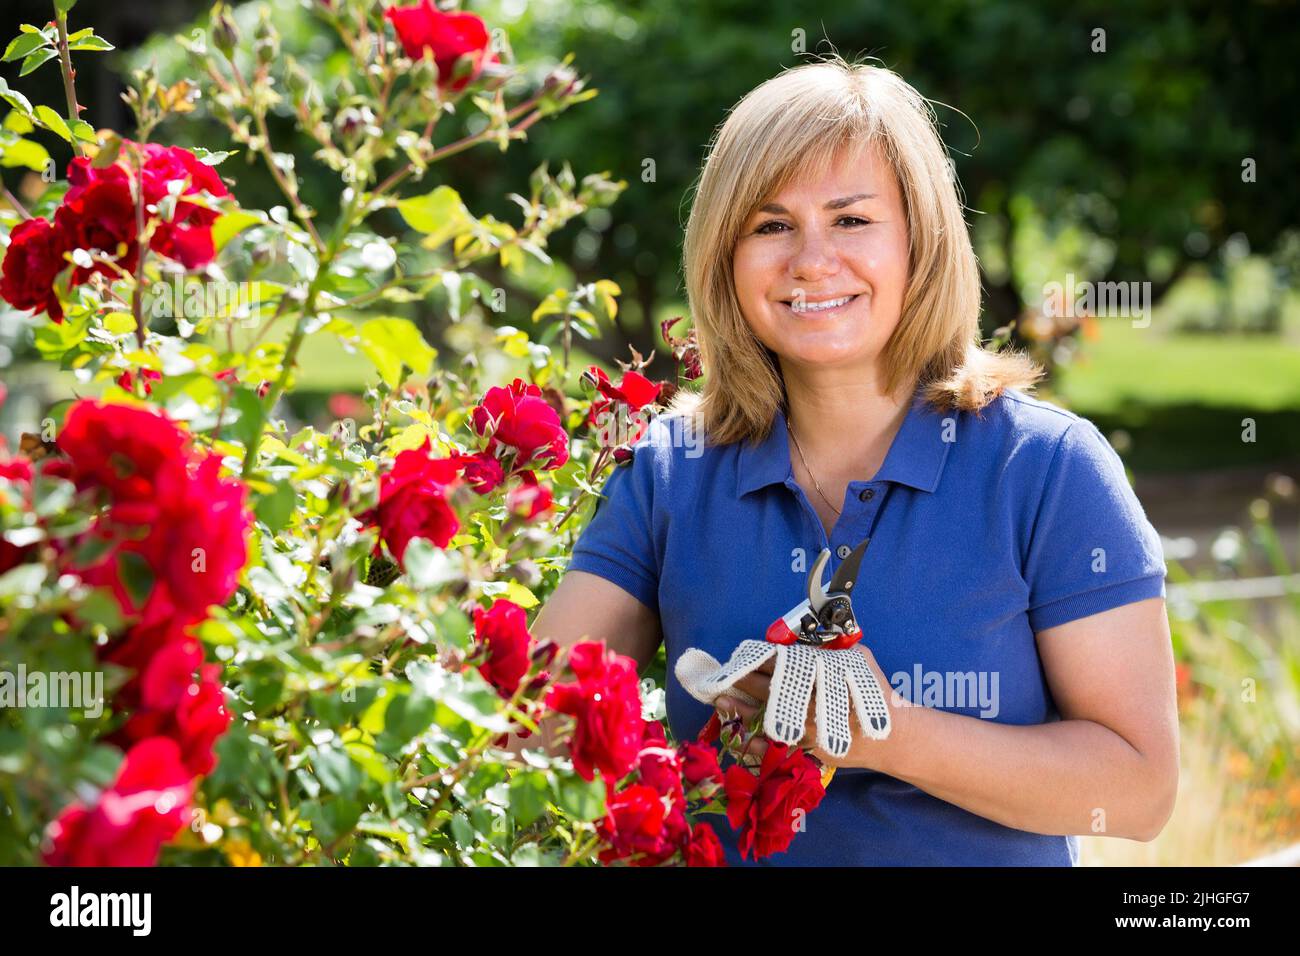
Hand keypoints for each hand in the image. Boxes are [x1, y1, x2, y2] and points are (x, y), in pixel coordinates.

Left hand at [715, 642, 908, 771]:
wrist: (892, 736)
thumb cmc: (874, 693)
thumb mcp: (858, 660)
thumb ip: (832, 649)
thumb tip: (805, 642)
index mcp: (819, 678)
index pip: (783, 664)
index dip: (761, 659)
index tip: (743, 654)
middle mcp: (810, 703)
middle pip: (770, 689)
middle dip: (745, 681)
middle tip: (723, 675)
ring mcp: (807, 729)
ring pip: (767, 718)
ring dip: (742, 709)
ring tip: (721, 700)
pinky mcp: (808, 750)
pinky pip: (776, 748)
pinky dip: (756, 744)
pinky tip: (738, 736)